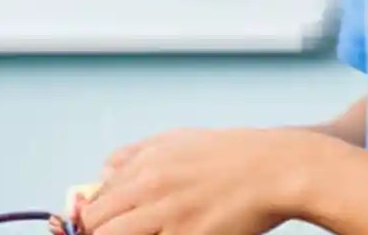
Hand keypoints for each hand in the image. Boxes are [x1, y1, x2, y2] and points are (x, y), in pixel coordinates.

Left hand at [78, 127, 315, 234]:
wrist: (275, 169)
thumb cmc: (229, 154)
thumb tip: (104, 171)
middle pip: (97, 226)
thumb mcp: (176, 140)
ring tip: (146, 234)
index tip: (100, 228)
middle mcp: (152, 190)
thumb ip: (135, 154)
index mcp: (145, 166)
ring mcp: (172, 218)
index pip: (95, 202)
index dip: (92, 221)